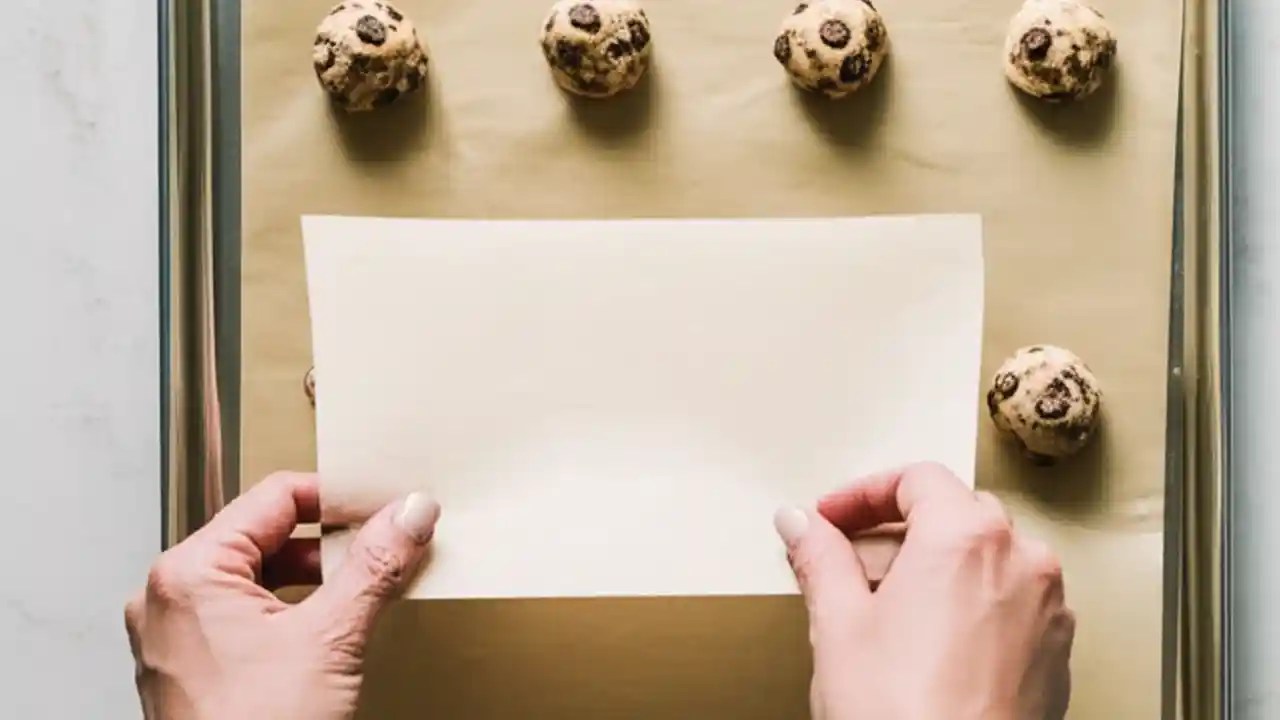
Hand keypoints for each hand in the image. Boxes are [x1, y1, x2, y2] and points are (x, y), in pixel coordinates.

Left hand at [124, 472, 439, 719]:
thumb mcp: (332, 640)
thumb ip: (375, 567)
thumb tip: (408, 516)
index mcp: (189, 573)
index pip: (276, 496)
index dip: (340, 496)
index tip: (387, 506)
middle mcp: (169, 598)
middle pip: (266, 535)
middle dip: (333, 540)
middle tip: (386, 543)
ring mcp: (176, 637)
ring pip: (257, 577)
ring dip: (317, 576)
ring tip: (366, 585)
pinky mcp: (192, 669)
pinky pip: (245, 615)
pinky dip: (293, 609)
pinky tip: (332, 624)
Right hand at [774, 462, 1074, 719]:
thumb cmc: (905, 717)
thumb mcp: (839, 625)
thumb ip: (819, 558)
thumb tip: (800, 526)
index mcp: (966, 537)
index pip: (917, 479)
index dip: (863, 493)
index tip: (831, 519)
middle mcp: (1021, 561)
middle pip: (957, 512)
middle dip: (901, 528)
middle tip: (851, 556)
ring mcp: (1047, 608)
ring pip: (991, 557)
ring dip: (941, 566)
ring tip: (891, 605)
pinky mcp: (1056, 653)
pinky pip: (1014, 603)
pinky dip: (974, 603)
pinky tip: (932, 641)